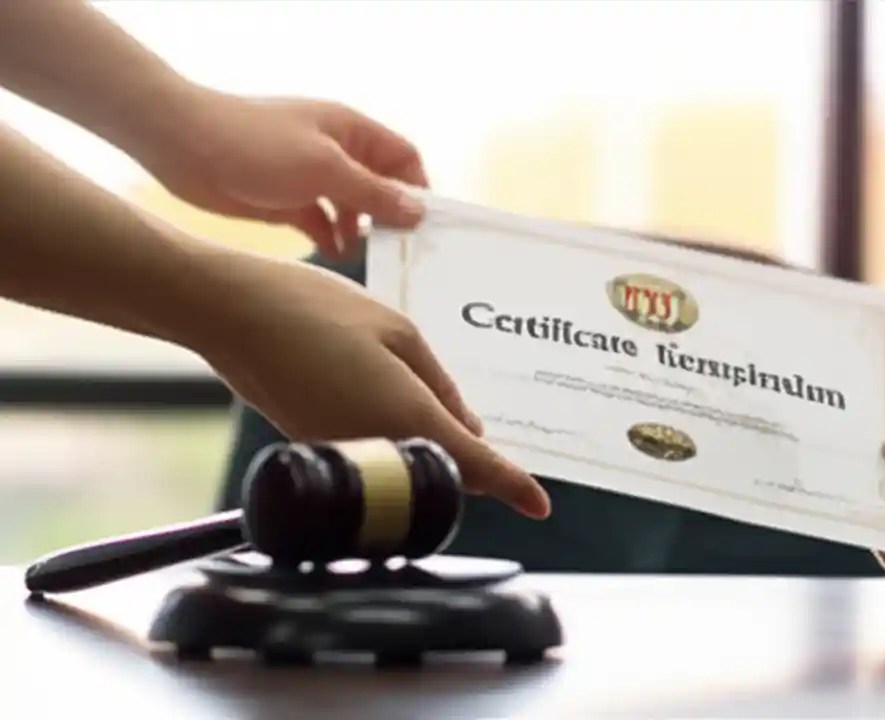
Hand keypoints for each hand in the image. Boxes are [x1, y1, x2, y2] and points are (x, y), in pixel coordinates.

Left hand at [124, 89, 426, 258]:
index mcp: (351, 130)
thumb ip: (373, 193)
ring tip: (364, 254)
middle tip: (400, 251)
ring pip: (352, 208)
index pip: (403, 158)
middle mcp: (336, 152)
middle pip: (381, 187)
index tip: (423, 226)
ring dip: (361, 231)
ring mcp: (311, 177)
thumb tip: (418, 211)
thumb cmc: (255, 143)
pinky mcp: (287, 201)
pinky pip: (323, 222)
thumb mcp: (324, 167)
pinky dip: (332, 238)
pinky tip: (336, 255)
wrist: (181, 144)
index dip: (417, 189)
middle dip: (390, 216)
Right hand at [190, 251, 549, 519]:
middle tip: (498, 445)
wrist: (227, 313)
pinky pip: (373, 451)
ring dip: (433, 447)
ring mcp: (342, 450)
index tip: (540, 505)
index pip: (476, 466)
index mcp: (408, 415)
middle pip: (444, 471)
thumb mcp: (397, 331)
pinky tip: (395, 399)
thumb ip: (439, 383)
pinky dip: (396, 437)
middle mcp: (376, 445)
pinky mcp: (316, 443)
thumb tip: (468, 428)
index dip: (514, 486)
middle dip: (474, 462)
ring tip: (443, 407)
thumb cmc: (314, 310)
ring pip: (407, 462)